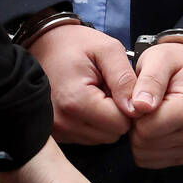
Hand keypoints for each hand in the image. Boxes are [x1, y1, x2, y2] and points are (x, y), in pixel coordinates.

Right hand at [29, 23, 136, 145]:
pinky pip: (88, 137)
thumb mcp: (107, 50)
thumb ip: (124, 79)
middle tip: (104, 87)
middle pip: (111, 134)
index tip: (117, 85)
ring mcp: (58, 130)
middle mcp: (63, 122)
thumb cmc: (76, 44)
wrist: (45, 44)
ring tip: (94, 92)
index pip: (121, 123)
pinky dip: (92, 121)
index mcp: (75, 101)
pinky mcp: (58, 133)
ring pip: (101, 138)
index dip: (127, 104)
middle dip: (116, 112)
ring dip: (104, 118)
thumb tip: (138, 109)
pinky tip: (85, 101)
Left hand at [128, 43, 182, 168]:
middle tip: (144, 103)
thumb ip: (150, 81)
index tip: (140, 95)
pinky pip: (151, 160)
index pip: (145, 129)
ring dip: (140, 135)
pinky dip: (146, 145)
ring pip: (145, 155)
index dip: (134, 112)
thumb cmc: (175, 62)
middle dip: (135, 124)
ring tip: (150, 112)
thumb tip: (140, 106)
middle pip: (143, 144)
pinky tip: (154, 124)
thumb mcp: (160, 59)